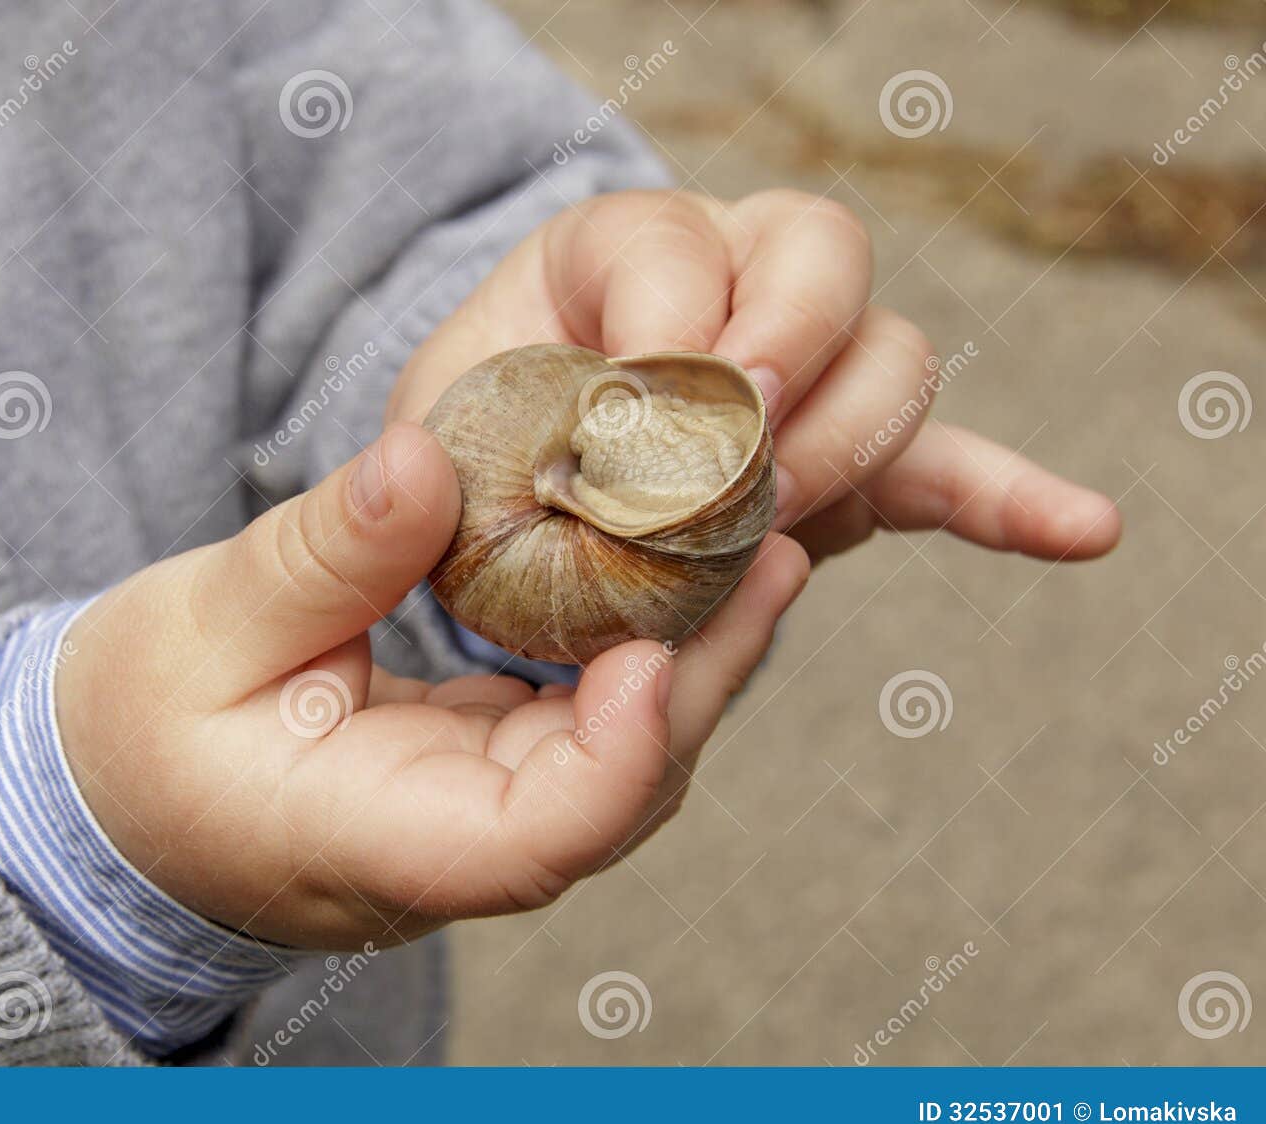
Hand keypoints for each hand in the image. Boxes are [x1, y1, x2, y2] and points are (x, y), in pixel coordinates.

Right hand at [54, 425, 808, 949]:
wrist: (116, 795)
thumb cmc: (136, 731)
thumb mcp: (199, 627)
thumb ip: (318, 558)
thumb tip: (424, 461)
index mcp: (378, 843)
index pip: (535, 841)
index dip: (620, 754)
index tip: (659, 648)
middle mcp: (452, 851)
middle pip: (618, 794)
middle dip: (704, 678)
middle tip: (771, 550)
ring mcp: (476, 818)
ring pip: (621, 764)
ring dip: (694, 661)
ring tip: (756, 543)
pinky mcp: (481, 772)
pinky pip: (588, 730)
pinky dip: (639, 654)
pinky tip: (678, 571)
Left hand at [388, 188, 1121, 563]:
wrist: (506, 516)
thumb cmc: (457, 474)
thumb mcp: (407, 456)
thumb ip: (398, 474)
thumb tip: (413, 474)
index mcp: (606, 255)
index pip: (665, 240)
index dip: (667, 323)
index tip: (636, 414)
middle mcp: (725, 285)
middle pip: (818, 256)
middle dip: (782, 355)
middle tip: (730, 454)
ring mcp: (801, 369)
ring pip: (887, 352)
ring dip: (845, 438)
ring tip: (774, 516)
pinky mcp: (843, 459)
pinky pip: (944, 466)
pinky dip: (1006, 497)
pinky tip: (1079, 530)